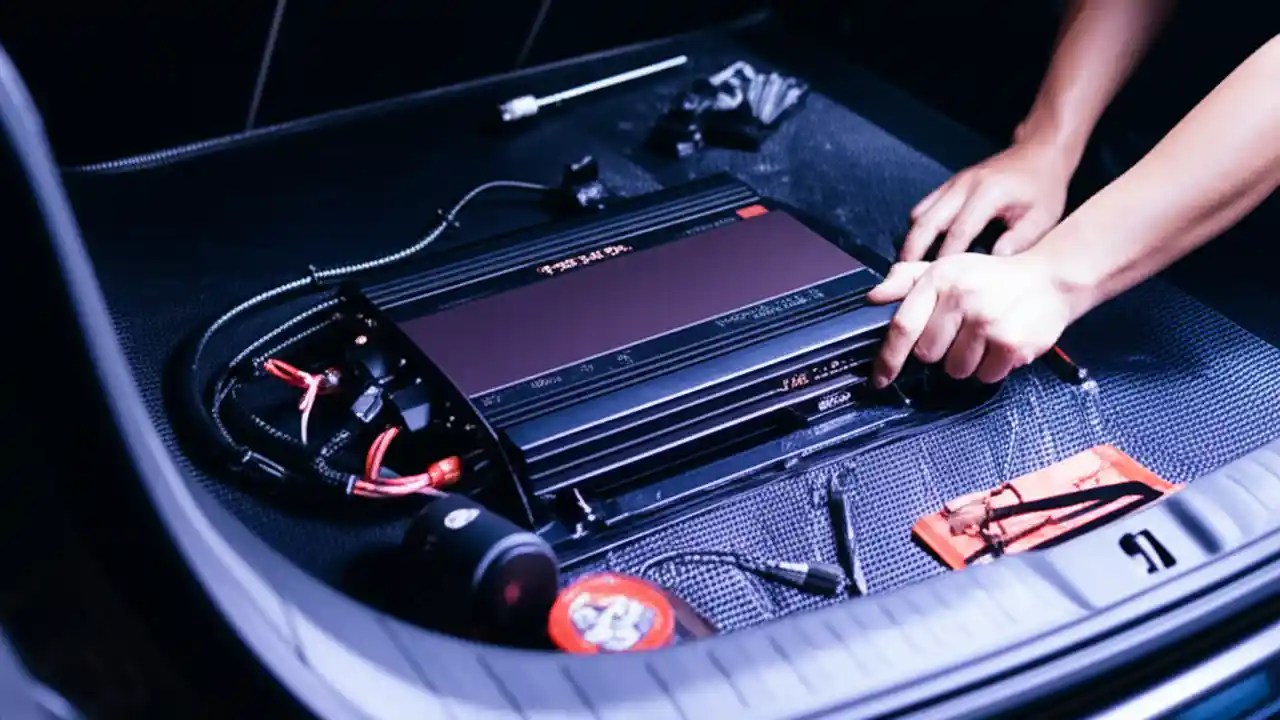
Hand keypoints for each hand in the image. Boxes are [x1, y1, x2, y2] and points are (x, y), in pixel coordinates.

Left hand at [867, 253, 1075, 386]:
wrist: (1050, 280)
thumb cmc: (990, 278)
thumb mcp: (947, 269)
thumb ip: (906, 281)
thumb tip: (872, 298)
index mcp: (940, 279)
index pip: (903, 326)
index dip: (888, 358)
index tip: (879, 379)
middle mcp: (962, 298)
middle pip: (928, 355)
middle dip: (939, 352)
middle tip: (961, 333)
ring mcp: (988, 322)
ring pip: (956, 370)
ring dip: (966, 362)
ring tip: (983, 338)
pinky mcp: (1012, 343)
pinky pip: (985, 376)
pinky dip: (991, 368)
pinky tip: (1001, 346)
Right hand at [901, 141, 1072, 261]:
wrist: (1039, 152)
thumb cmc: (1043, 187)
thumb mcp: (1043, 216)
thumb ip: (1019, 240)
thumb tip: (992, 263)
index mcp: (987, 193)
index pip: (958, 232)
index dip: (946, 259)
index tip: (939, 281)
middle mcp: (963, 186)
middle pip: (926, 222)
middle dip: (913, 251)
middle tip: (906, 277)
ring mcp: (953, 183)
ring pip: (919, 214)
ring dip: (912, 240)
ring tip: (911, 266)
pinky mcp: (949, 185)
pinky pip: (924, 207)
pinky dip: (918, 227)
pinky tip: (922, 246)